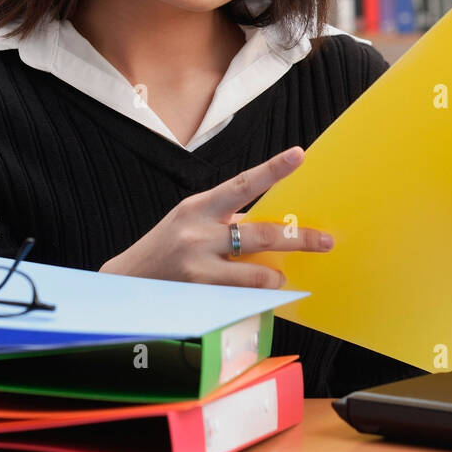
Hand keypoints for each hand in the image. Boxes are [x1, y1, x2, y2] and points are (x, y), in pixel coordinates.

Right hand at [99, 146, 332, 288]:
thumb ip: (224, 221)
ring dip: (275, 276)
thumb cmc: (165, 249)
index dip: (272, 169)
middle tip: (326, 241)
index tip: (299, 155)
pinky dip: (257, 296)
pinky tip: (259, 297)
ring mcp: (199, 267)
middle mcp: (199, 233)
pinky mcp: (200, 295)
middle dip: (300, 238)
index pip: (242, 183)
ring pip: (258, 273)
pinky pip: (243, 296)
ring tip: (279, 277)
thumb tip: (269, 228)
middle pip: (262, 234)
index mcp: (199, 207)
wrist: (125, 284)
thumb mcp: (190, 223)